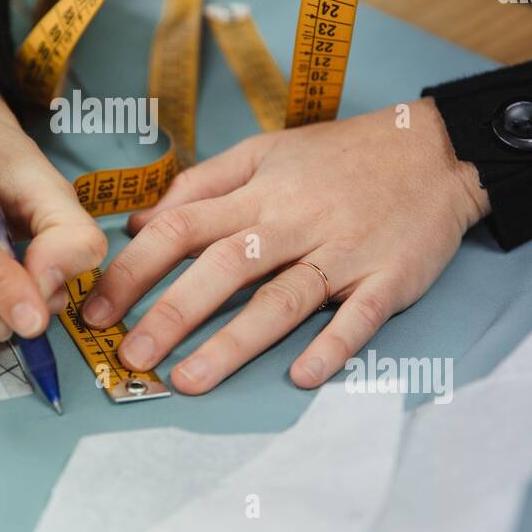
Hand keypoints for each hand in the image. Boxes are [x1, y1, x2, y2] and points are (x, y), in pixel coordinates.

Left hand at [81, 99, 488, 392]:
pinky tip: (301, 375)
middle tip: (131, 355)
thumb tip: (138, 222)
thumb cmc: (339, 156)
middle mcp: (293, 223)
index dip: (136, 269)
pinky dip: (333, 346)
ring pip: (282, 299)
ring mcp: (341, 253)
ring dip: (234, 342)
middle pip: (224, 267)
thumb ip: (200, 185)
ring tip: (189, 380)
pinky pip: (359, 317)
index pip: (183, 227)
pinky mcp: (388, 279)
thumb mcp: (264, 151)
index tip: (98, 309)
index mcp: (258, 193)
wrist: (433, 151)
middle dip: (172, 312)